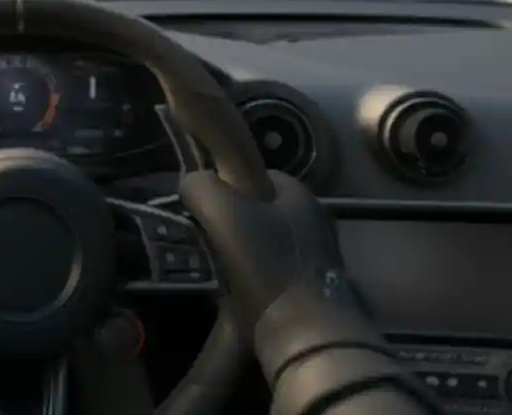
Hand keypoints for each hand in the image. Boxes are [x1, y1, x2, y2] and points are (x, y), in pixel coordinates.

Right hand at [180, 170, 438, 413]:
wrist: (307, 338)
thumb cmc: (266, 269)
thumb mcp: (223, 215)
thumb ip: (201, 187)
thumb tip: (192, 181)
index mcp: (300, 193)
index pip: (256, 173)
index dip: (226, 186)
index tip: (205, 209)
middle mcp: (316, 218)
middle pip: (261, 209)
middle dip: (234, 222)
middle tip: (209, 243)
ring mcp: (320, 255)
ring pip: (268, 242)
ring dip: (245, 254)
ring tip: (222, 273)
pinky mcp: (317, 288)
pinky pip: (277, 272)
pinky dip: (259, 279)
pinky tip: (243, 294)